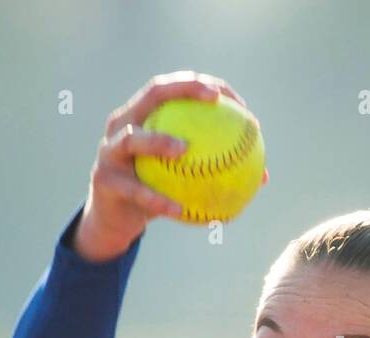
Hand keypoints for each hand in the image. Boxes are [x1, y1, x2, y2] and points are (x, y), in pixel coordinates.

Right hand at [73, 70, 269, 262]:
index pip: (173, 89)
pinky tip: (179, 208)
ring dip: (159, 141)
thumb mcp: (185, 178)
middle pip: (152, 95)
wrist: (116, 220)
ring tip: (185, 149)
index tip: (230, 96)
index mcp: (143, 117)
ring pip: (133, 138)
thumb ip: (216, 169)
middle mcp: (123, 126)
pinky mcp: (104, 181)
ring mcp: (109, 151)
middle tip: (213, 99)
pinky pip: (135, 190)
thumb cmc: (156, 192)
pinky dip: (157, 199)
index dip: (200, 84)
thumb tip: (265, 175)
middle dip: (182, 90)